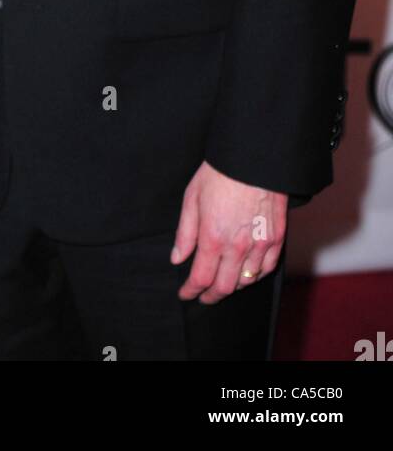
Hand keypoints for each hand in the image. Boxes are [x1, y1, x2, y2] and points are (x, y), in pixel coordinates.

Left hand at [171, 160, 287, 303]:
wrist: (253, 157)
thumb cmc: (220, 173)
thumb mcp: (192, 197)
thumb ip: (185, 232)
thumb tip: (177, 257)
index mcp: (213, 237)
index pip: (200, 278)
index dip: (191, 291)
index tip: (186, 293)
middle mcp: (237, 246)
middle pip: (224, 287)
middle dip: (211, 296)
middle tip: (203, 296)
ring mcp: (259, 244)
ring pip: (246, 281)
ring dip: (233, 286)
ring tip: (223, 283)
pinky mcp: (276, 238)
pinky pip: (267, 269)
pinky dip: (255, 276)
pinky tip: (247, 273)